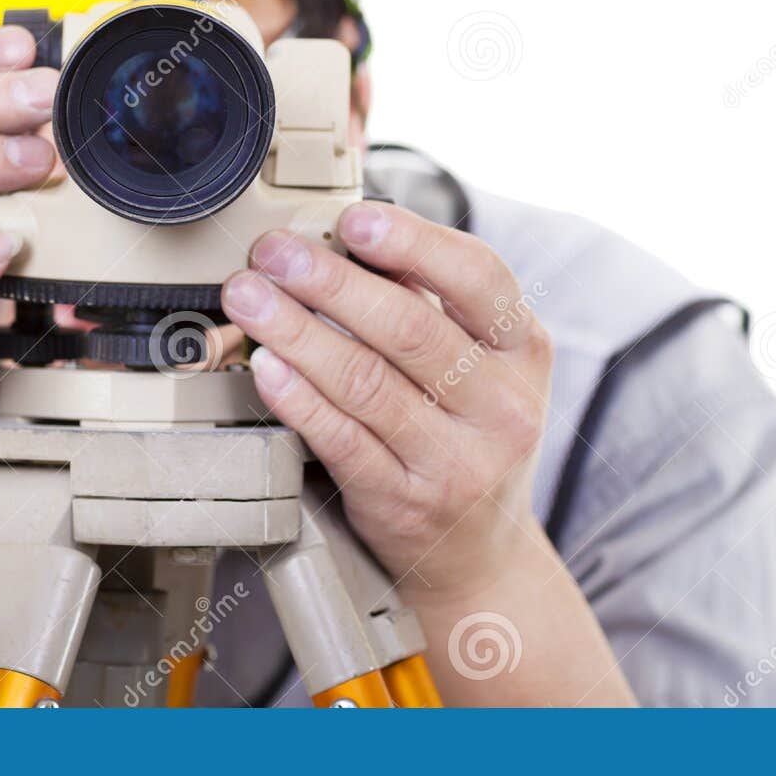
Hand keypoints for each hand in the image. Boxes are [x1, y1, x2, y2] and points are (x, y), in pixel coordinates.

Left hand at [220, 202, 554, 596]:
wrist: (482, 556)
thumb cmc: (470, 436)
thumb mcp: (482, 368)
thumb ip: (431, 303)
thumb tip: (351, 238)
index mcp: (525, 350)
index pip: (479, 277)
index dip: (414, 241)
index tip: (354, 219)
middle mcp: (502, 405)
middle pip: (409, 328)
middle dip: (330, 282)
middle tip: (274, 252)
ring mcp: (457, 461)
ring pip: (366, 381)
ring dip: (295, 330)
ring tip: (250, 298)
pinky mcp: (406, 503)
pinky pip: (341, 440)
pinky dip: (297, 397)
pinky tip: (266, 366)